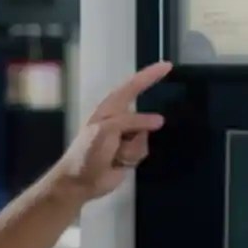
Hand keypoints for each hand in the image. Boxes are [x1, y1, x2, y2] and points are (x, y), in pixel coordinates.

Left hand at [55, 61, 171, 199]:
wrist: (80, 182)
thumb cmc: (87, 153)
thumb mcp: (105, 131)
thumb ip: (131, 121)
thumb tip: (158, 121)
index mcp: (110, 109)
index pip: (132, 87)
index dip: (149, 76)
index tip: (166, 66)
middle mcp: (120, 119)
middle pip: (145, 114)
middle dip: (147, 124)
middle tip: (139, 133)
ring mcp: (126, 137)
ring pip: (147, 135)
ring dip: (134, 148)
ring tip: (116, 155)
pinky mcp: (130, 153)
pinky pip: (144, 150)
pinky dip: (133, 157)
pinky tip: (119, 163)